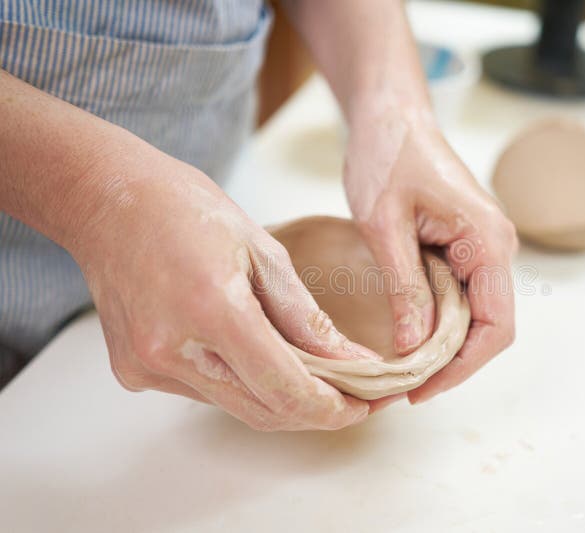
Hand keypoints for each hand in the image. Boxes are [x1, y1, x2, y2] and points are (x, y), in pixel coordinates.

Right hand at [72, 142, 375, 429]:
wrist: (108, 201)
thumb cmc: (188, 210)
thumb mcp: (263, 250)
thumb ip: (305, 316)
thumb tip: (350, 361)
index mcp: (211, 309)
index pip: (285, 388)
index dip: (332, 408)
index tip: (365, 404)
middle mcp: (172, 349)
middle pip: (263, 411)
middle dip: (316, 411)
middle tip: (354, 397)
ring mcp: (148, 366)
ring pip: (236, 406)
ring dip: (281, 398)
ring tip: (317, 376)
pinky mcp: (135, 372)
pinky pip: (206, 392)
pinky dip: (242, 383)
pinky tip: (260, 357)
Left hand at [344, 109, 517, 403]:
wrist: (390, 117)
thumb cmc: (387, 156)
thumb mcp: (384, 227)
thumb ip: (404, 289)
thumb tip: (413, 349)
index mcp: (487, 240)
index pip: (495, 325)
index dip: (462, 366)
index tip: (420, 388)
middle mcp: (496, 246)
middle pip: (489, 326)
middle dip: (451, 361)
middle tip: (403, 385)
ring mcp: (483, 246)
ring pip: (475, 314)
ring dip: (444, 344)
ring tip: (402, 367)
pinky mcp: (465, 245)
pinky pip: (461, 295)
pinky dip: (438, 321)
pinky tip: (408, 334)